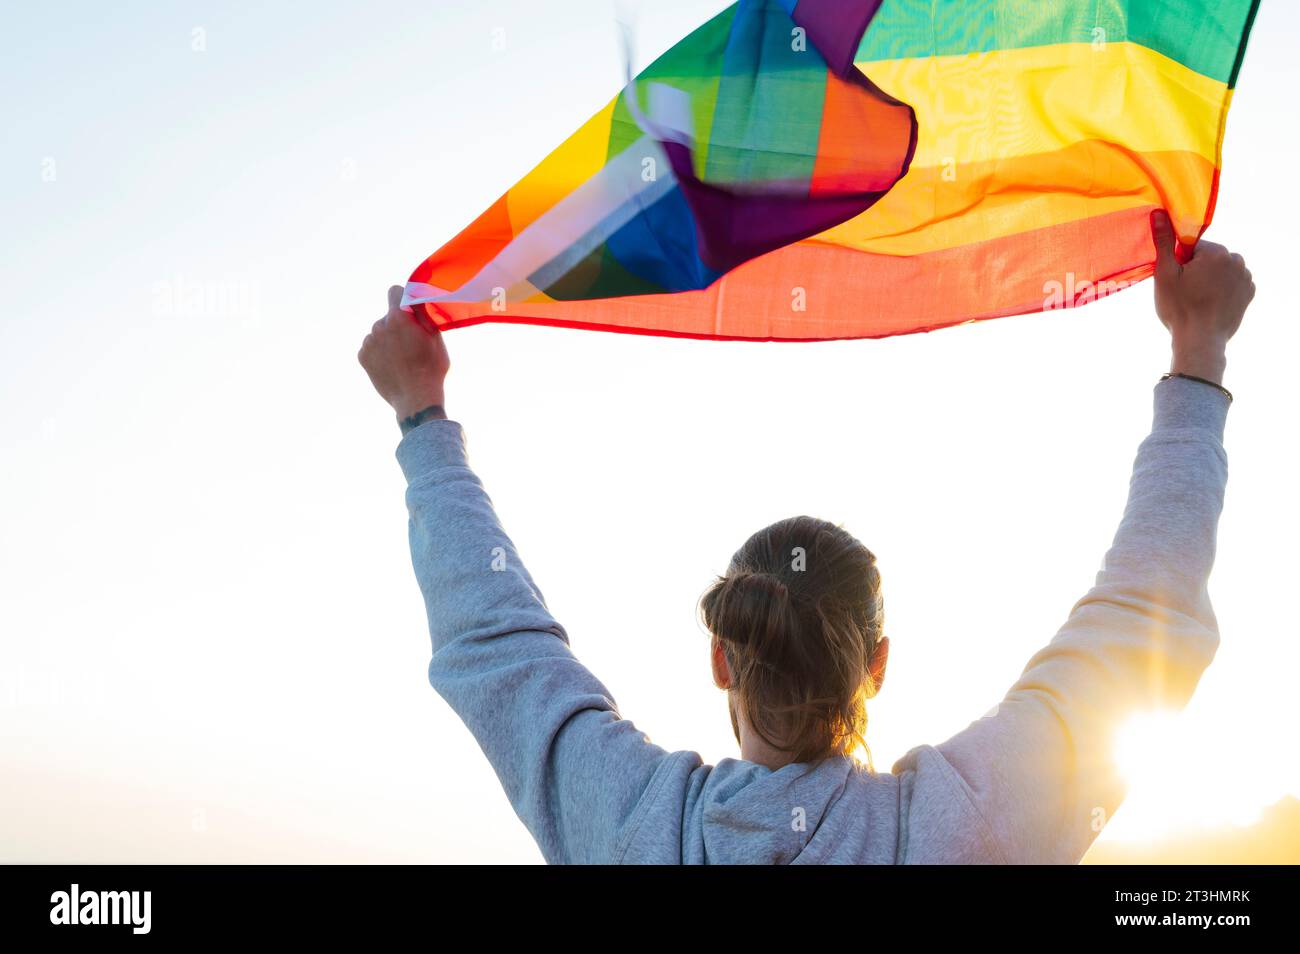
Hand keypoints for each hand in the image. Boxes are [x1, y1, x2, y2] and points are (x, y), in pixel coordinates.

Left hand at [358, 286, 450, 419]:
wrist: (416, 399)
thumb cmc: (431, 369)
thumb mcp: (436, 338)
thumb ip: (424, 317)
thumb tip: (416, 304)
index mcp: (398, 317)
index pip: (394, 291)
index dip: (403, 297)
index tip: (408, 309)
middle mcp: (379, 325)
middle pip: (388, 317)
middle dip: (398, 325)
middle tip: (411, 344)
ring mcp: (369, 342)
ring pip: (379, 333)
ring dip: (388, 340)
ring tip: (402, 359)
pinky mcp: (362, 356)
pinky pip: (371, 347)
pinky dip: (379, 353)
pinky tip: (392, 366)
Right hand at [1151, 210, 1254, 384]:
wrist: (1200, 340)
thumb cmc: (1179, 307)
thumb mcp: (1165, 273)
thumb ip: (1164, 241)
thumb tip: (1159, 213)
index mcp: (1217, 252)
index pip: (1194, 247)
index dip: (1181, 262)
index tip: (1176, 280)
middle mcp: (1237, 260)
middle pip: (1210, 257)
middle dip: (1197, 269)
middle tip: (1184, 292)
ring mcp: (1246, 278)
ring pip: (1222, 270)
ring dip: (1210, 279)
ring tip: (1197, 300)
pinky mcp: (1249, 293)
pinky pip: (1232, 283)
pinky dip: (1222, 290)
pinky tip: (1211, 304)